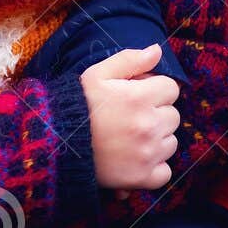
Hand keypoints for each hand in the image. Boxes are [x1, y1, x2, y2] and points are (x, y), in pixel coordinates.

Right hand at [80, 45, 181, 190]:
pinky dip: (155, 168)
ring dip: (157, 140)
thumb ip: (130, 60)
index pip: (171, 88)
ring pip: (170, 142)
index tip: (137, 96)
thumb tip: (157, 50)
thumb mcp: (98, 75)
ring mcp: (147, 153)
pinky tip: (137, 159)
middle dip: (157, 114)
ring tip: (131, 138)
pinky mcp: (141, 177)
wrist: (54, 144)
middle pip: (173, 116)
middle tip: (131, 118)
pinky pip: (164, 172)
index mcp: (140, 98)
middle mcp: (148, 125)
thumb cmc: (77, 106)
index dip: (154, 90)